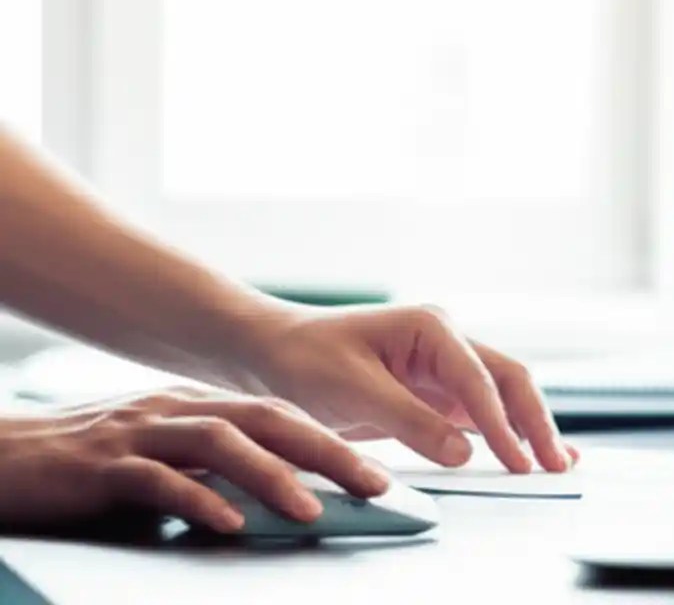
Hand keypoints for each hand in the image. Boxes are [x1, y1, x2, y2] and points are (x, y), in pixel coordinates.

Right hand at [0, 387, 389, 533]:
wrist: (5, 457)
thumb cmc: (92, 466)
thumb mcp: (165, 462)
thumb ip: (217, 475)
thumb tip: (282, 503)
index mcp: (198, 406)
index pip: (280, 416)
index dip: (333, 440)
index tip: (380, 472)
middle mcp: (176, 409)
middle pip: (265, 420)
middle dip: (326, 452)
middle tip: (374, 485)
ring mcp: (139, 434)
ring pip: (219, 442)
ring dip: (272, 476)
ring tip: (312, 511)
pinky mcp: (101, 466)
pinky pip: (158, 481)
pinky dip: (199, 500)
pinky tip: (229, 524)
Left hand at [238, 304, 576, 473]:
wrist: (273, 352)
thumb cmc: (306, 359)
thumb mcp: (353, 390)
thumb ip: (410, 420)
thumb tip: (464, 452)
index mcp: (432, 328)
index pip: (480, 380)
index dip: (503, 424)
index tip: (519, 461)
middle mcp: (448, 342)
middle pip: (510, 380)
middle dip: (536, 423)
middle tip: (557, 465)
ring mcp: (446, 367)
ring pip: (504, 396)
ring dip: (530, 428)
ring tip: (559, 465)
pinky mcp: (436, 393)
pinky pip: (482, 414)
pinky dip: (507, 433)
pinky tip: (531, 453)